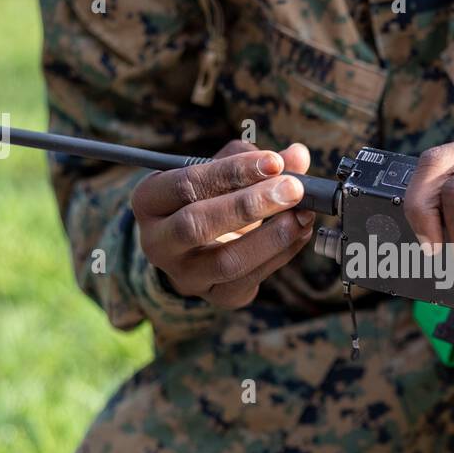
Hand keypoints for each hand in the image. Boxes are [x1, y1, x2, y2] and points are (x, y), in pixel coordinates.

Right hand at [131, 140, 315, 308]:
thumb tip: (297, 156)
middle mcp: (158, 242)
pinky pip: (251, 279)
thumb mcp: (221, 172)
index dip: (232, 171)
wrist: (197, 249)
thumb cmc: (208, 199)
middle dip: (250, 205)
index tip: (274, 161)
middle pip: (197, 225)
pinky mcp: (216, 296)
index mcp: (149, 200)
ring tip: (303, 214)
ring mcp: (185, 275)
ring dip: (272, 236)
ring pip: (226, 261)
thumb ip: (254, 161)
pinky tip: (301, 232)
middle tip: (293, 189)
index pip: (186, 183)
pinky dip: (282, 254)